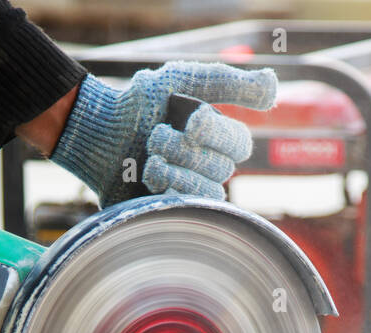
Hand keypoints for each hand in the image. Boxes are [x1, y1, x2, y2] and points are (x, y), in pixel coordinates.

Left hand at [48, 61, 276, 205]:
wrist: (96, 134)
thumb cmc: (140, 104)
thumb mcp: (181, 80)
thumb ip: (226, 82)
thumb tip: (274, 87)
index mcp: (216, 138)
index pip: (240, 144)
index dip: (217, 133)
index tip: (188, 121)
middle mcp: (208, 168)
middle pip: (222, 169)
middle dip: (185, 150)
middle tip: (154, 137)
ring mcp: (190, 193)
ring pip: (209, 194)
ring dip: (177, 173)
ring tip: (150, 160)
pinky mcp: (170, 213)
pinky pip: (189, 214)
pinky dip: (171, 194)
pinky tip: (149, 181)